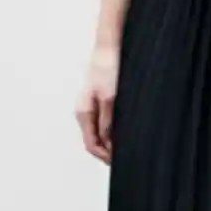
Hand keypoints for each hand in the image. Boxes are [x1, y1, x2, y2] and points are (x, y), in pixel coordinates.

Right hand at [75, 46, 118, 164]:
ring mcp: (91, 106)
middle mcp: (84, 111)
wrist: (109, 48)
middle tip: (126, 158)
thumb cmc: (108, 69)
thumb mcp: (110, 98)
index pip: (91, 144)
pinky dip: (112, 131)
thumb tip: (108, 143)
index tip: (119, 162)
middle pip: (93, 140)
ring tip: (127, 146)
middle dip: (107, 152)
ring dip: (110, 142)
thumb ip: (108, 121)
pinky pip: (103, 122)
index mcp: (83, 112)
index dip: (104, 156)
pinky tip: (124, 131)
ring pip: (99, 132)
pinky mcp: (99, 100)